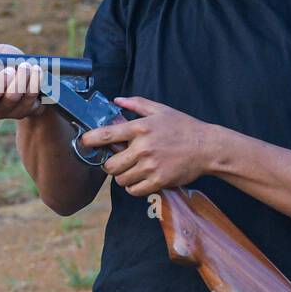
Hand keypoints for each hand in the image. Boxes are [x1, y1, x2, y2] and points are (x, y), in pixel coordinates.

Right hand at [0, 38, 48, 119]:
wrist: (33, 75)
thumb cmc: (8, 63)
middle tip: (9, 70)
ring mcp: (5, 110)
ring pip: (11, 99)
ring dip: (21, 79)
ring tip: (27, 65)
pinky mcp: (22, 112)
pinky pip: (28, 101)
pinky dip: (34, 83)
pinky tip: (37, 72)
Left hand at [79, 96, 219, 195]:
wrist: (207, 147)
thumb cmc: (184, 127)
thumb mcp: (160, 110)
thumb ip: (136, 104)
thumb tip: (116, 101)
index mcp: (140, 127)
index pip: (105, 135)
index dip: (89, 140)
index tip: (83, 143)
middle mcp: (142, 147)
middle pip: (110, 165)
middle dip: (110, 165)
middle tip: (118, 162)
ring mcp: (150, 166)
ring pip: (121, 179)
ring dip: (123, 177)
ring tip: (132, 170)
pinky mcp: (159, 181)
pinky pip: (134, 190)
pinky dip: (134, 188)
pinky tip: (140, 179)